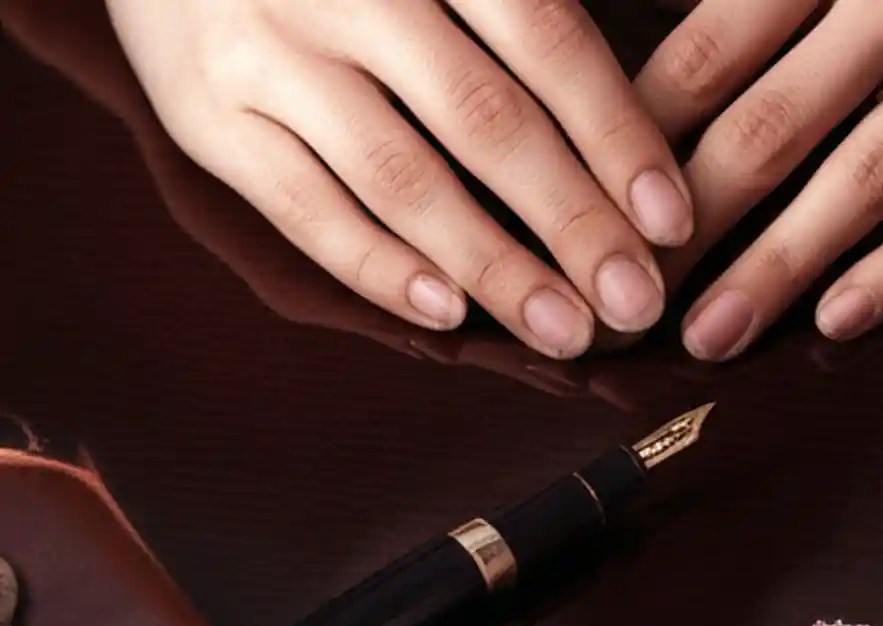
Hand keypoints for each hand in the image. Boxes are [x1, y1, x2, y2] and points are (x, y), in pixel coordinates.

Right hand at [105, 0, 694, 358]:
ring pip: (400, 178)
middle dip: (573, 222)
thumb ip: (516, 14)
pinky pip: (302, 208)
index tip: (671, 221)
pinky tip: (449, 313)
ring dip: (493, 265)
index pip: (547, 40)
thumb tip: (629, 119)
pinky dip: (378, 267)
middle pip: (484, 120)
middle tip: (636, 302)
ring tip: (564, 329)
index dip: (616, 135)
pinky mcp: (203, 116)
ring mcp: (265, 53)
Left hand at [635, 0, 882, 359]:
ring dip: (773, 270)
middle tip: (622, 290)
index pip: (710, 53)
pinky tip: (836, 323)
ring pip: (855, 188)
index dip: (637, 138)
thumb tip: (654, 55)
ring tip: (705, 336)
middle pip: (768, 130)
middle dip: (685, 222)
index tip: (587, 203)